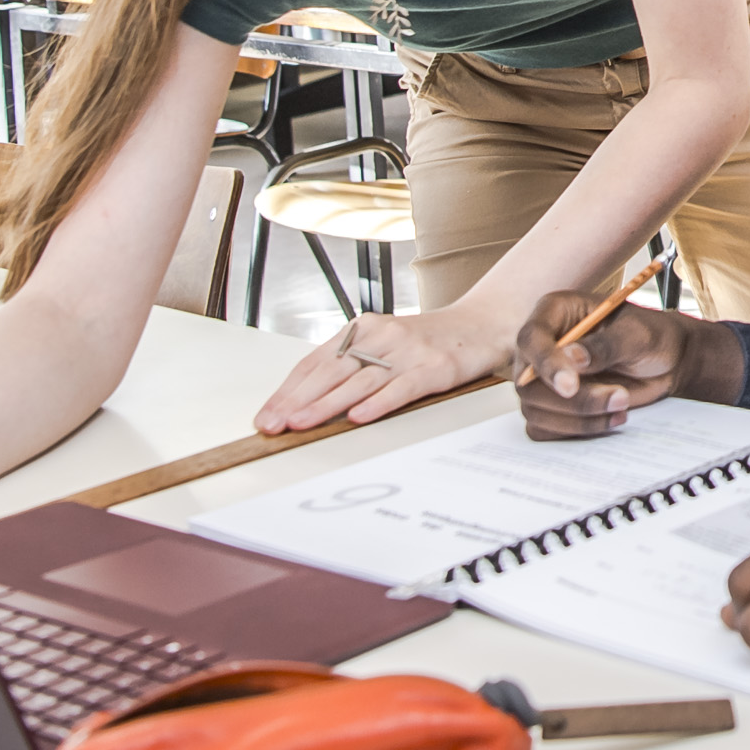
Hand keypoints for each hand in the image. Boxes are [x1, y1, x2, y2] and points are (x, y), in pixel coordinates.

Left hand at [255, 308, 499, 433]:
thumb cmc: (428, 341)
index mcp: (363, 329)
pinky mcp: (435, 367)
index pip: (315, 361)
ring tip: (302, 423)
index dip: (287, 390)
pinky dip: (379, 402)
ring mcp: (409, 351)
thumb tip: (305, 403)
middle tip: (273, 425)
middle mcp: (382, 336)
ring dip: (327, 405)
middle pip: (331, 370)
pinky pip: (402, 387)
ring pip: (360, 381)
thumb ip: (351, 367)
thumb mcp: (384, 345)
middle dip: (297, 400)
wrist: (483, 324)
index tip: (267, 416)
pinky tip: (359, 416)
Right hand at [512, 295, 739, 439]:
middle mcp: (542, 346)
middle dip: (574, 400)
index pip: (531, 339)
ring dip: (580, 418)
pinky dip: (577, 430)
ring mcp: (542, 379)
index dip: (546, 364)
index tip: (570, 386)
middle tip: (619, 397)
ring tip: (622, 404)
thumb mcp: (637, 334)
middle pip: (528, 383)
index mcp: (555, 313)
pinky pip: (545, 430)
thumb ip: (605, 345)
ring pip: (535, 411)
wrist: (665, 363)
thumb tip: (571, 359)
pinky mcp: (550, 407)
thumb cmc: (651, 337)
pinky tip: (611, 418)